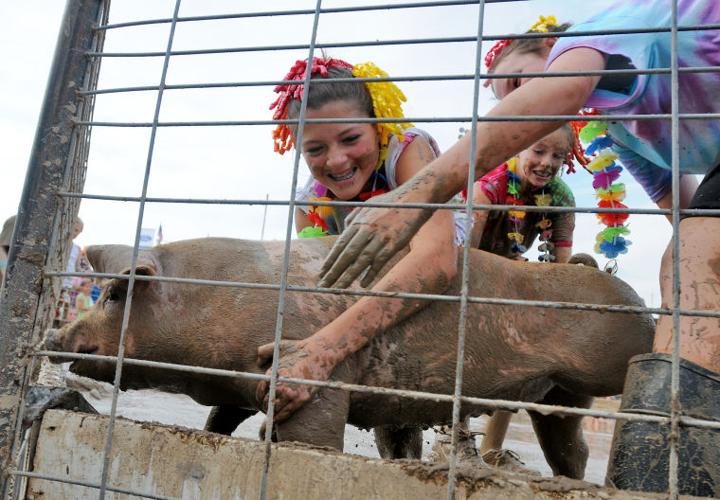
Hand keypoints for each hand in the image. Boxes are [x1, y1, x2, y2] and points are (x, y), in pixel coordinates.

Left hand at [255, 338, 338, 421]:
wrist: (321, 352)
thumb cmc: (300, 348)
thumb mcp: (279, 346)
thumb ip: (264, 351)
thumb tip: (258, 362)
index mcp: (275, 373)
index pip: (262, 388)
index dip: (260, 394)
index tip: (261, 397)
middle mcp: (282, 384)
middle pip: (268, 400)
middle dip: (265, 404)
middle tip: (266, 406)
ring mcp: (293, 392)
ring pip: (276, 409)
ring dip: (272, 412)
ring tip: (271, 413)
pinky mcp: (303, 398)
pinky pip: (287, 412)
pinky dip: (280, 417)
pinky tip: (276, 419)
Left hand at [318, 190, 432, 288]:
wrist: (415, 197)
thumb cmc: (390, 202)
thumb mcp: (367, 205)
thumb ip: (353, 218)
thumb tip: (343, 231)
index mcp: (359, 221)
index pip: (340, 244)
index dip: (330, 260)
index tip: (322, 272)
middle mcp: (367, 229)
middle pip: (347, 254)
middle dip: (334, 271)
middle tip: (324, 285)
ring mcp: (380, 237)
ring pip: (360, 260)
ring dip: (348, 276)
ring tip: (338, 288)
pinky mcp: (394, 243)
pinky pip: (379, 261)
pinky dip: (370, 274)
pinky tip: (362, 284)